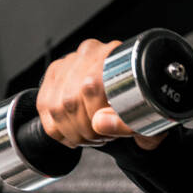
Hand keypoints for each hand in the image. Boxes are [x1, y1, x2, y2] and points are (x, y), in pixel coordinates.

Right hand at [36, 39, 165, 151]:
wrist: (142, 100)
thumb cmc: (147, 108)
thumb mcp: (149, 120)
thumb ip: (127, 122)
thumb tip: (99, 123)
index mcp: (114, 57)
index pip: (91, 87)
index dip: (96, 117)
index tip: (109, 133)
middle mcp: (88, 54)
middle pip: (70, 100)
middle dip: (85, 130)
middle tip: (102, 138)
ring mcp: (67, 64)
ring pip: (55, 106)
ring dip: (73, 131)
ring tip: (92, 136)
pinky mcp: (53, 76)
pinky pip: (44, 108)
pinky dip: (59, 129)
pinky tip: (77, 133)